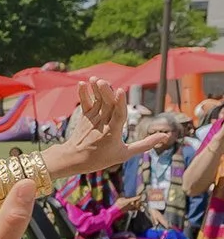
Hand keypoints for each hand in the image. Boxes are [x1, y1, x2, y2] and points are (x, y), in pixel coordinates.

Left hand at [43, 80, 168, 177]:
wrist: (75, 159)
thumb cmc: (102, 158)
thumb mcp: (125, 154)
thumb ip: (145, 144)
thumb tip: (165, 136)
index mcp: (113, 133)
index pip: (118, 115)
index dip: (120, 103)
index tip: (120, 90)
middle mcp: (102, 124)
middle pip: (106, 106)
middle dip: (105, 93)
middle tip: (103, 81)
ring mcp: (92, 120)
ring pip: (96, 102)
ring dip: (95, 90)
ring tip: (95, 79)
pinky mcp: (84, 118)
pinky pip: (85, 104)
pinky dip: (83, 94)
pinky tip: (83, 84)